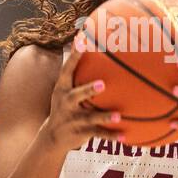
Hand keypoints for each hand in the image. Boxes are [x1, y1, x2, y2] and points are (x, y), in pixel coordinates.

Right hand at [40, 35, 124, 150]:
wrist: (52, 136)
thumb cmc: (66, 105)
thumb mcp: (66, 89)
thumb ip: (78, 72)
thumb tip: (96, 49)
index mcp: (62, 89)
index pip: (67, 70)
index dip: (74, 55)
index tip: (82, 40)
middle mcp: (66, 103)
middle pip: (76, 96)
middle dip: (88, 90)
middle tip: (103, 84)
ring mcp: (73, 119)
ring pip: (90, 118)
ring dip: (104, 117)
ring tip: (118, 116)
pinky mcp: (81, 133)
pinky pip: (99, 134)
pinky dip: (112, 135)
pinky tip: (125, 136)